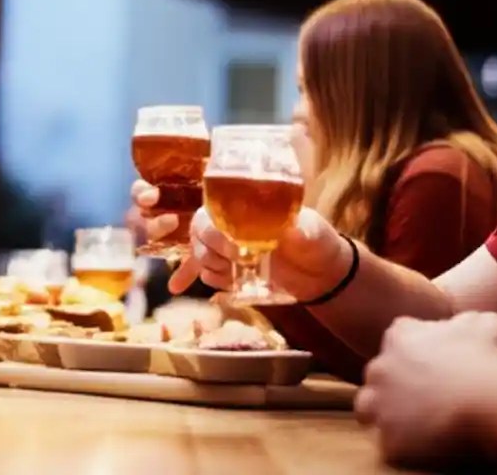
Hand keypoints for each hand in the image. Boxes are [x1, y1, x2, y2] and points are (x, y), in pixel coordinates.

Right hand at [137, 176, 350, 301]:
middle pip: (200, 233)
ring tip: (231, 277)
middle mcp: (229, 224)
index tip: (237, 249)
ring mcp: (225, 247)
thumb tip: (293, 229)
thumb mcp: (313, 233)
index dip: (217, 231)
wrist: (321, 273)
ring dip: (210, 268)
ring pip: (199, 255)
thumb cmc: (316, 243)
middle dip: (213, 251)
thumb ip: (301, 230)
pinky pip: (200, 269)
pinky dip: (186, 277)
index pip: (214, 211)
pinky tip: (175, 288)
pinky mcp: (225, 268)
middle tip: (237, 263)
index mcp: (246, 208)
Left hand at [356, 312, 496, 467]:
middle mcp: (381, 367)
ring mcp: (381, 405)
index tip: (435, 368)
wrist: (496, 397)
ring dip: (388, 417)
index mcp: (401, 335)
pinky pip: (392, 447)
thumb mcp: (481, 323)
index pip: (397, 341)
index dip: (415, 356)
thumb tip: (459, 328)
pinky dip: (409, 450)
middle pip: (378, 377)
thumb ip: (458, 325)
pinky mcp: (391, 441)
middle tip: (426, 401)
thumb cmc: (496, 357)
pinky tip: (433, 450)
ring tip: (418, 429)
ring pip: (369, 411)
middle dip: (394, 386)